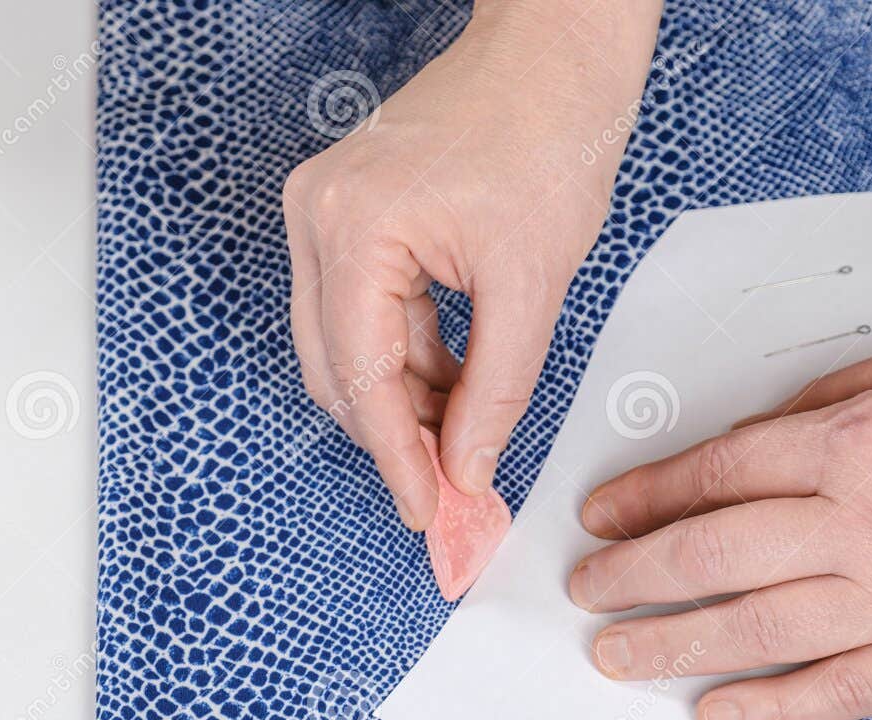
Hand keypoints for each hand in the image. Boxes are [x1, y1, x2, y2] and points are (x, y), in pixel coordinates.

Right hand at [283, 0, 662, 528]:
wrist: (554, 55)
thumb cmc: (548, 133)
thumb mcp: (532, 283)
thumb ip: (496, 388)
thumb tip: (467, 467)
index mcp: (354, 229)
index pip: (362, 377)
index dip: (397, 458)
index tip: (428, 512)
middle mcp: (317, 218)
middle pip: (337, 368)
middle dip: (395, 435)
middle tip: (450, 490)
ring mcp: (323, 212)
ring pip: (346, 347)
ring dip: (403, 400)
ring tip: (463, 438)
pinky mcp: (345, 214)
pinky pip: (362, 312)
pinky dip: (406, 357)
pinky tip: (452, 386)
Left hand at [568, 340, 871, 719]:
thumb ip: (825, 402)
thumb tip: (747, 440)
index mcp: (853, 441)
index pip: (714, 475)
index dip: (644, 500)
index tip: (601, 518)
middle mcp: (860, 522)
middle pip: (711, 554)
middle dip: (632, 576)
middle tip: (585, 591)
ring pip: (755, 629)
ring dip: (672, 645)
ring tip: (615, 655)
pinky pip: (836, 691)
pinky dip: (769, 709)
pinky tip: (714, 715)